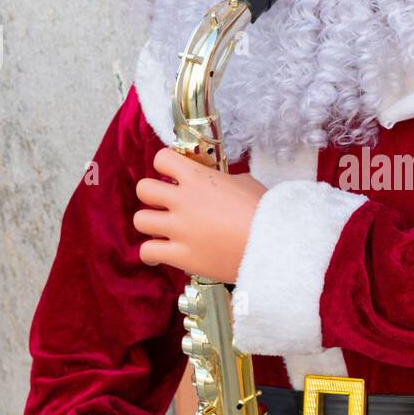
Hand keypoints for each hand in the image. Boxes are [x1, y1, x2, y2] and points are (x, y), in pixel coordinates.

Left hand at [134, 148, 267, 282]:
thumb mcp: (246, 183)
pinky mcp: (182, 256)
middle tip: (167, 204)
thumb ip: (226, 180)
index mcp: (198, 177)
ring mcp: (179, 229)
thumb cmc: (266, 212)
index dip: (166, 166)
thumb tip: (224, 183)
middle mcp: (183, 201)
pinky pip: (147, 252)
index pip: (162, 158)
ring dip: (151, 223)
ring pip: (140, 220)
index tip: (173, 176)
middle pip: (144, 189)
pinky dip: (151, 254)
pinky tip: (160, 254)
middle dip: (153, 195)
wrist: (273, 245)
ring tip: (163, 230)